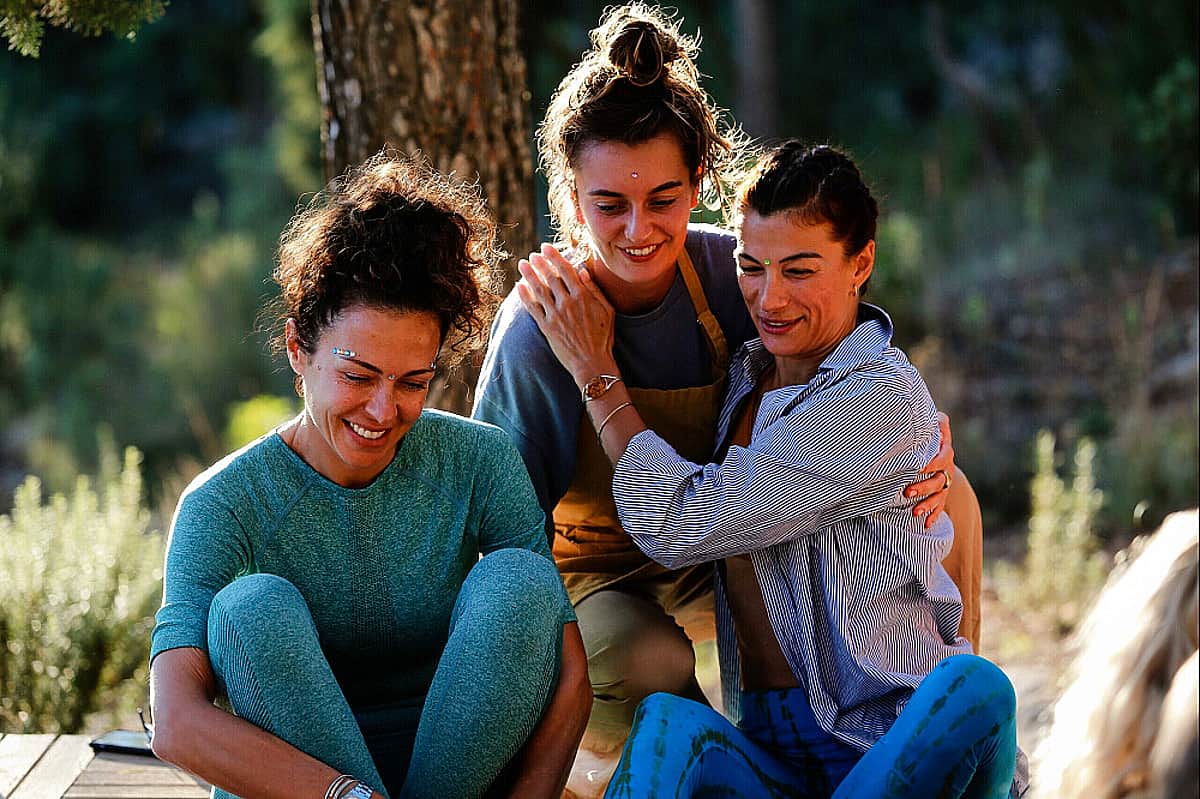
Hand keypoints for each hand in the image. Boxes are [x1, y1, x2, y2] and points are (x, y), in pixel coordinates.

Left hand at [517, 244, 617, 385]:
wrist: (592, 363)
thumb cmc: (603, 337)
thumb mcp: (607, 311)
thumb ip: (595, 289)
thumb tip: (583, 271)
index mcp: (583, 296)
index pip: (565, 270)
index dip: (554, 256)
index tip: (546, 247)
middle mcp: (568, 303)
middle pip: (550, 277)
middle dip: (539, 263)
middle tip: (532, 255)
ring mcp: (556, 315)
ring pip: (539, 289)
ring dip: (529, 275)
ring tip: (522, 264)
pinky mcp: (547, 327)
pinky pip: (532, 308)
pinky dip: (524, 296)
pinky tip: (519, 286)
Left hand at [906, 411, 954, 527]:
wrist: (938, 448)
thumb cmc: (932, 435)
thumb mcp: (936, 425)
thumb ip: (937, 420)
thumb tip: (937, 415)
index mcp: (946, 453)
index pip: (942, 459)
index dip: (932, 464)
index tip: (919, 467)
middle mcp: (947, 470)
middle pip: (938, 481)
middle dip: (923, 488)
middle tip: (906, 492)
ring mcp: (945, 483)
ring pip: (938, 497)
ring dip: (927, 505)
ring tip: (914, 512)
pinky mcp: (940, 494)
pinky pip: (939, 507)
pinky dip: (933, 516)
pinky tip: (926, 525)